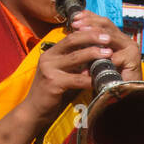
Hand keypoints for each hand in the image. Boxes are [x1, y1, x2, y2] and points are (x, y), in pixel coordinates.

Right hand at [19, 12, 142, 128]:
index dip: (87, 33)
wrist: (34, 111)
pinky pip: (76, 80)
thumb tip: (96, 58)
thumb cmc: (51, 93)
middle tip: (108, 38)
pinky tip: (100, 79)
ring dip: (94, 54)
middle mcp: (48, 58)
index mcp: (51, 53)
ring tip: (108, 53)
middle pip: (72, 41)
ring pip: (75, 57)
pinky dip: (90, 79)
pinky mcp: (52, 83)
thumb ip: (75, 66)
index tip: (103, 32)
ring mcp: (49, 70)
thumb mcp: (63, 74)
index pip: (70, 37)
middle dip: (92, 37)